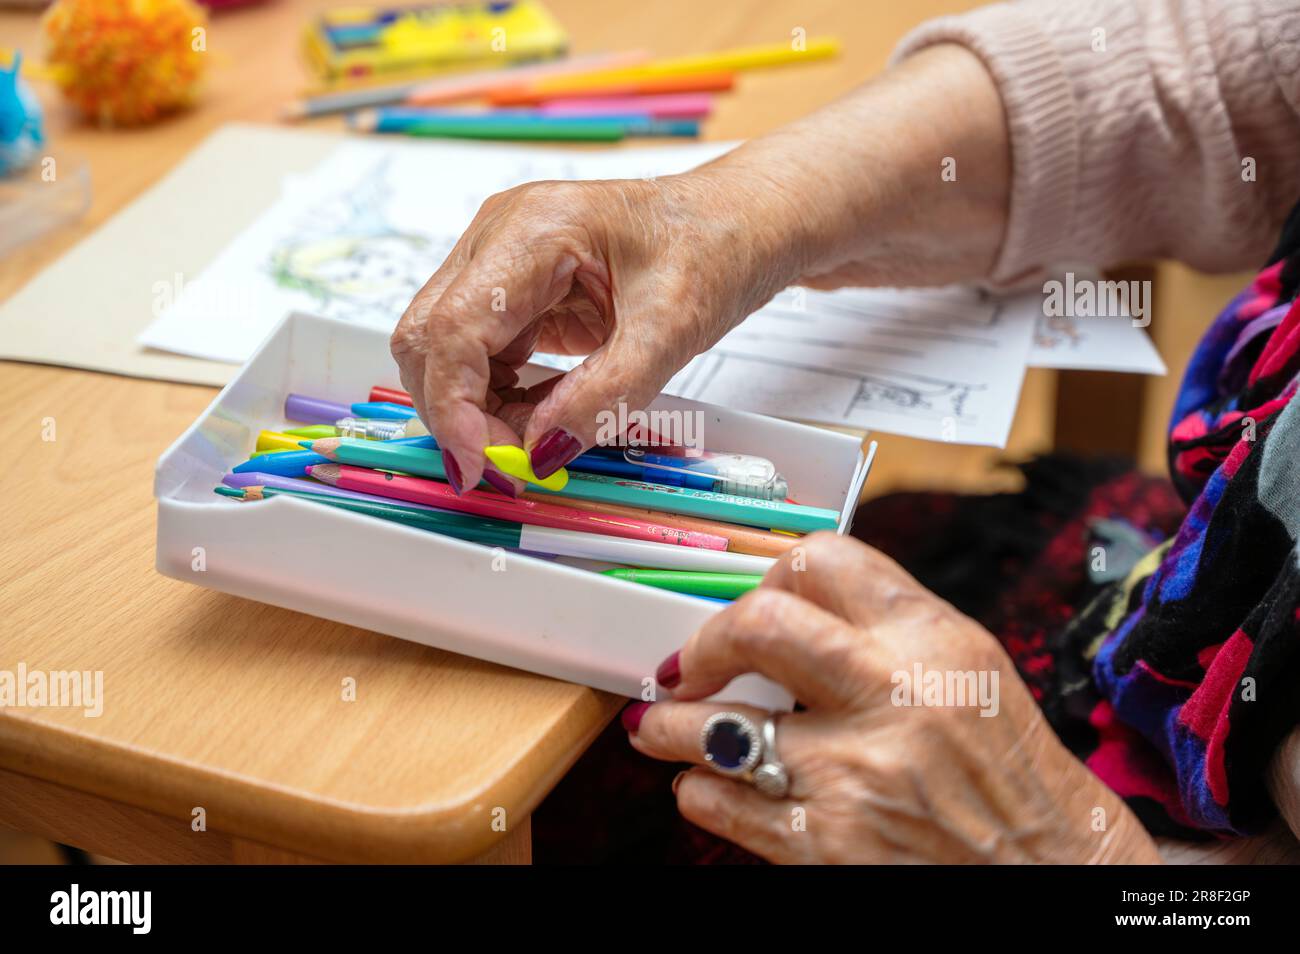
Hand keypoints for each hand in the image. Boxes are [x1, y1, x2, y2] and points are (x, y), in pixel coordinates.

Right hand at [390, 171, 807, 493]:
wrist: (737, 222)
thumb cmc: (713, 248)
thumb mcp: (672, 330)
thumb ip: (605, 396)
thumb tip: (540, 451)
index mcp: (534, 228)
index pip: (454, 325)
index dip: (454, 404)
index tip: (482, 463)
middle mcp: (499, 236)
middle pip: (429, 337)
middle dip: (456, 411)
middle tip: (508, 465)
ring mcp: (499, 262)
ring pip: (445, 351)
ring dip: (476, 409)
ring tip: (534, 440)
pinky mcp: (513, 291)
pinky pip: (479, 355)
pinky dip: (497, 397)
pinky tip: (539, 414)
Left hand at [624, 533, 1161, 863]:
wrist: (1058, 875)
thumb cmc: (1014, 776)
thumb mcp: (970, 672)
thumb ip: (886, 633)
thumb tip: (787, 610)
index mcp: (932, 640)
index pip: (823, 561)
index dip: (766, 578)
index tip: (750, 604)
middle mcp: (891, 695)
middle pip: (757, 626)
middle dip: (703, 643)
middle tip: (686, 665)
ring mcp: (854, 772)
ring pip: (714, 726)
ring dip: (670, 725)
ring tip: (658, 725)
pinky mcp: (828, 845)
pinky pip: (721, 803)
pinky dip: (699, 791)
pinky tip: (706, 784)